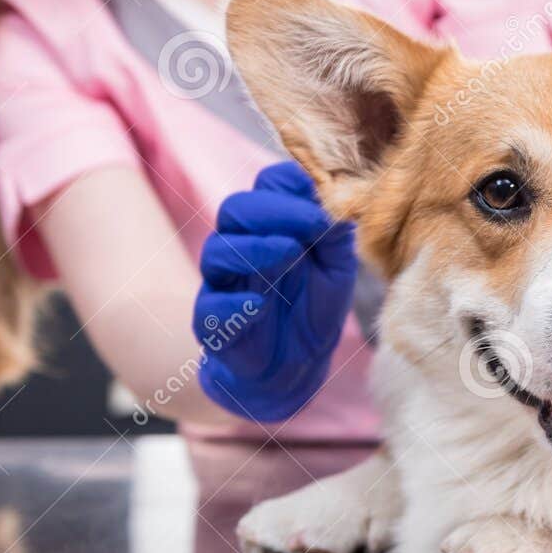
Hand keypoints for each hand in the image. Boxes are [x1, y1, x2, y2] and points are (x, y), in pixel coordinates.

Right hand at [194, 162, 357, 422]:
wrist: (293, 367)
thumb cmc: (312, 308)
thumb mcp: (336, 268)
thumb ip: (335, 236)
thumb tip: (342, 204)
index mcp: (271, 226)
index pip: (268, 185)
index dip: (291, 185)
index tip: (321, 202)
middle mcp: (242, 246)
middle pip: (236, 208)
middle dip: (274, 210)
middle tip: (312, 225)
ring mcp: (224, 284)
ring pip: (217, 250)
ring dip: (255, 248)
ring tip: (290, 254)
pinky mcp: (213, 323)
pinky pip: (209, 306)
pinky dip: (235, 304)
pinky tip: (259, 305)